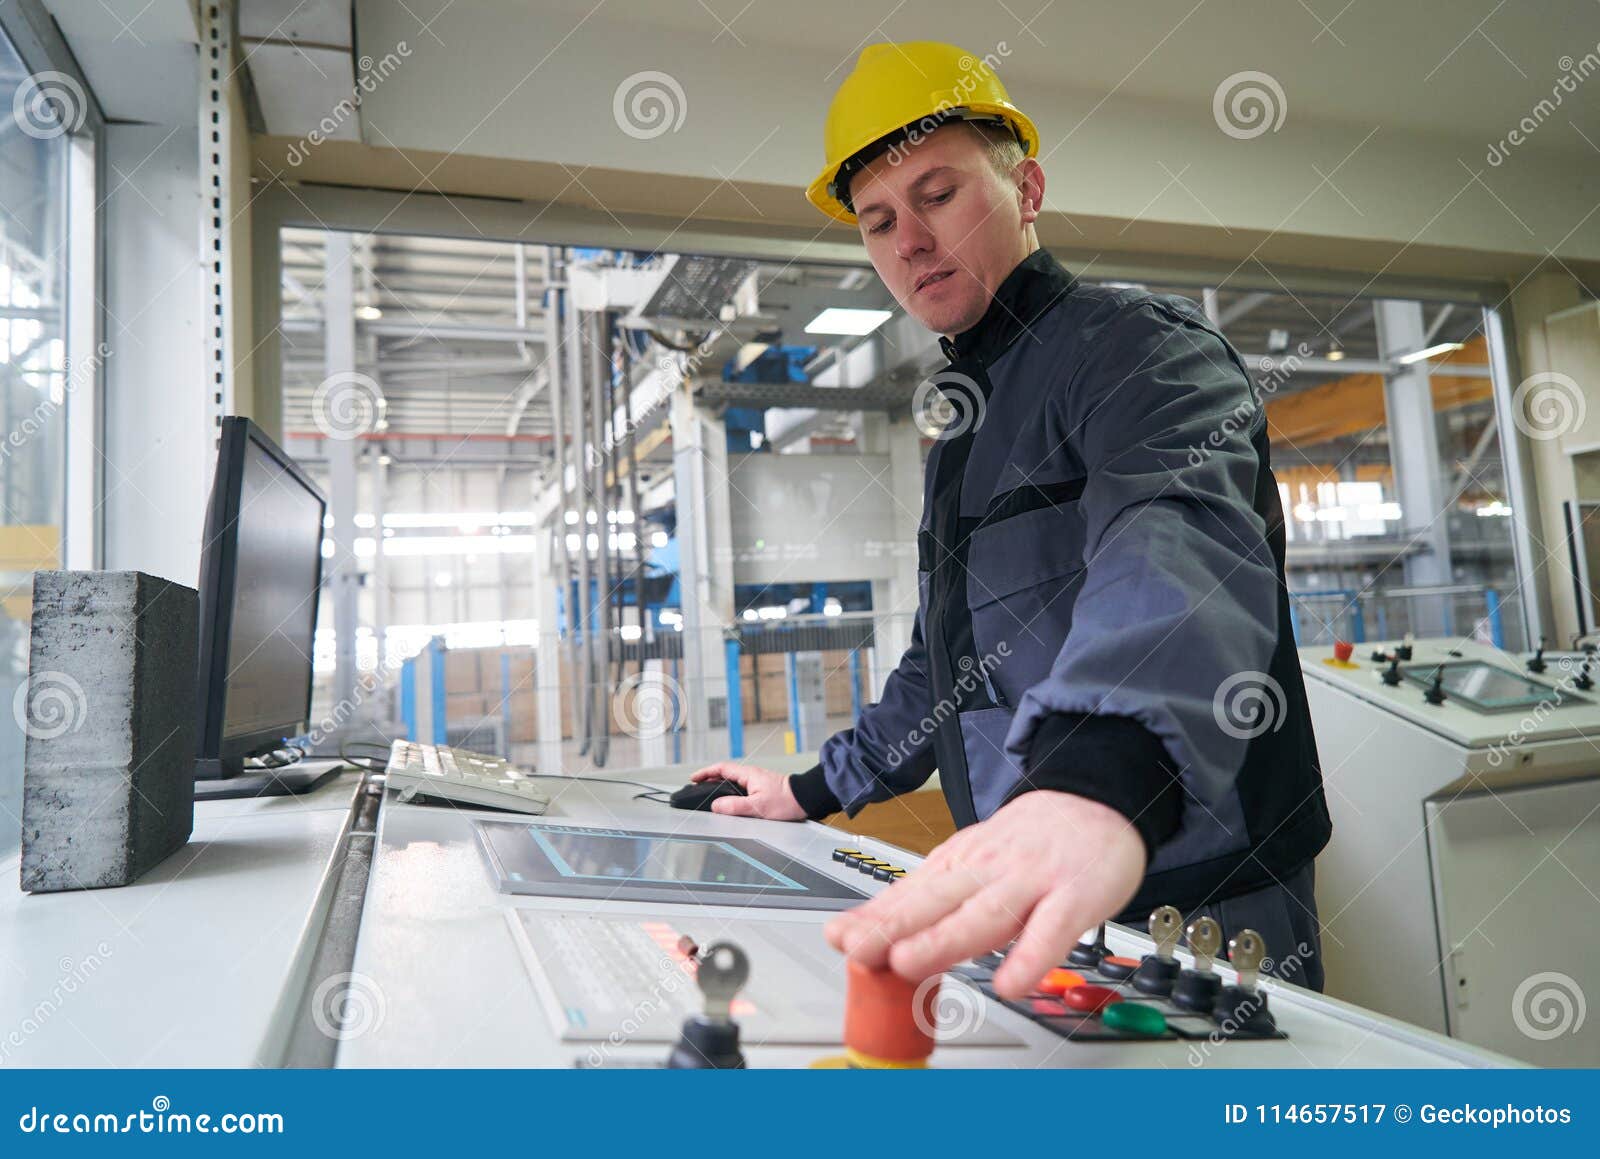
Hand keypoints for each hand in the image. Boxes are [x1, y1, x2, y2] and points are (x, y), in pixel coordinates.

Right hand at [689, 761, 806, 820]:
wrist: (805, 799)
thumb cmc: (786, 801)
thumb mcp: (758, 806)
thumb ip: (735, 806)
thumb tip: (716, 806)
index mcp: (748, 774)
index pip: (721, 769)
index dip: (705, 773)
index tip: (693, 778)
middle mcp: (751, 775)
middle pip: (724, 774)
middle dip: (709, 779)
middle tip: (697, 788)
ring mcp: (756, 781)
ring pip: (732, 781)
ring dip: (719, 786)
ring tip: (709, 795)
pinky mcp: (761, 789)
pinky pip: (740, 788)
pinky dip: (730, 792)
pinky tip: (729, 801)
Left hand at [824, 791, 1145, 999]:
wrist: (1096, 802)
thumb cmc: (1030, 843)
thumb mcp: (973, 861)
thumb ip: (932, 902)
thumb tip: (876, 935)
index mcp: (961, 863)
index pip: (911, 892)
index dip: (874, 916)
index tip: (838, 936)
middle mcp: (989, 869)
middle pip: (937, 899)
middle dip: (894, 926)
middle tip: (858, 949)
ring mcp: (1032, 881)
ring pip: (986, 912)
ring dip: (945, 939)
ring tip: (909, 963)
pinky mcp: (1075, 895)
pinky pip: (1054, 929)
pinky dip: (1033, 956)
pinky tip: (1012, 982)